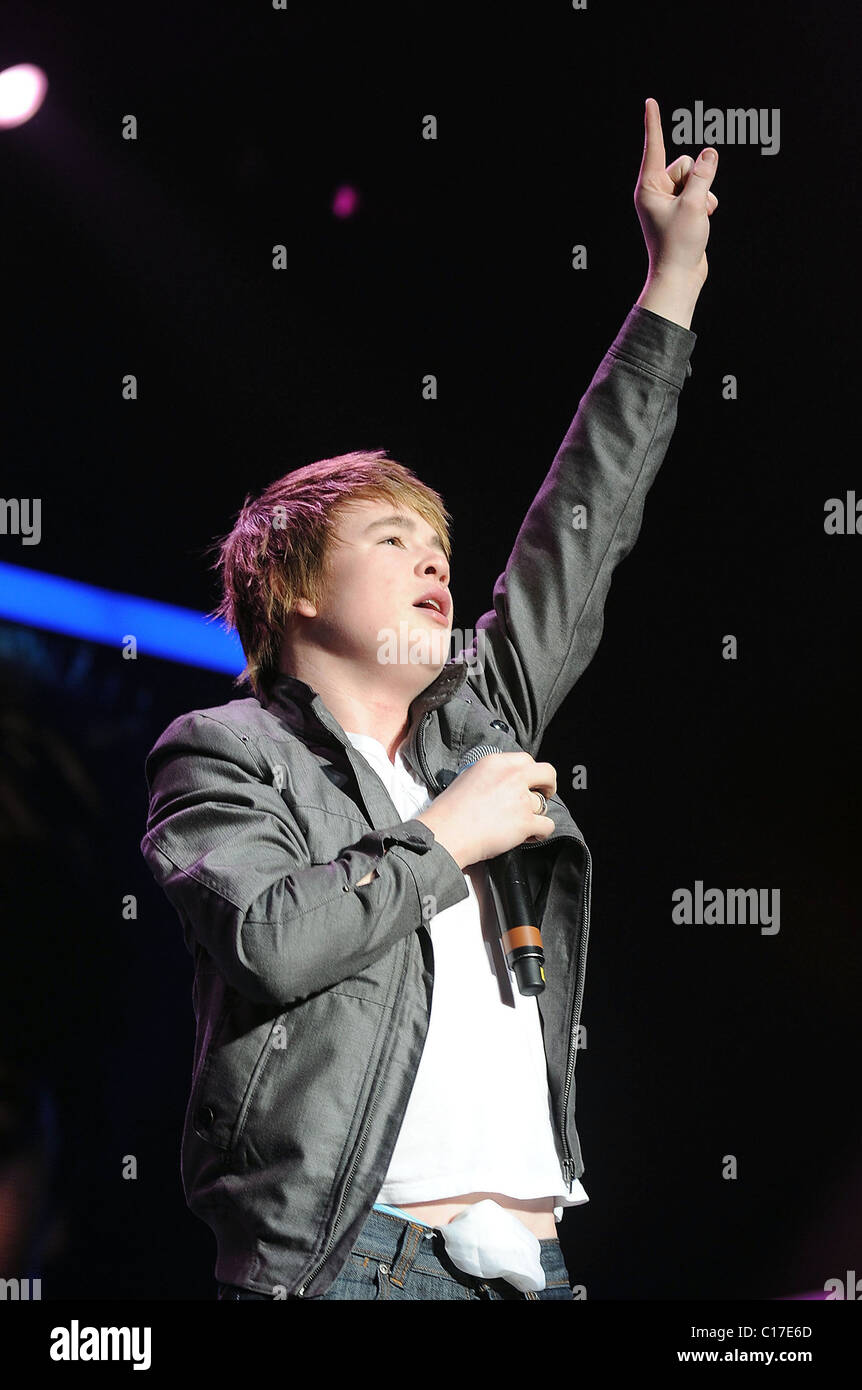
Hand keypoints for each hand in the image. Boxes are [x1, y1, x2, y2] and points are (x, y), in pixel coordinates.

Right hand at [415, 752, 556, 869]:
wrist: (446, 833)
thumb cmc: (450, 811)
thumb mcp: (468, 777)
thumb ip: (491, 776)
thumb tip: (504, 783)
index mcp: (495, 762)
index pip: (526, 760)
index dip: (530, 773)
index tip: (529, 782)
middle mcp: (511, 776)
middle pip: (547, 773)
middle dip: (548, 785)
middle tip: (543, 794)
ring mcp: (520, 799)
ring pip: (544, 804)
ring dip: (535, 814)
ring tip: (520, 824)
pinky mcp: (525, 822)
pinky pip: (547, 826)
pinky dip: (540, 832)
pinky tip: (530, 836)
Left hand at [635, 96, 718, 286]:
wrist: (680, 276)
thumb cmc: (679, 244)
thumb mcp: (695, 204)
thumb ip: (704, 175)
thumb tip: (709, 153)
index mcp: (649, 188)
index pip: (654, 148)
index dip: (653, 123)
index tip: (649, 101)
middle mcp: (656, 192)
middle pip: (685, 163)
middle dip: (697, 179)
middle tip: (694, 205)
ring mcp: (669, 201)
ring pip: (696, 178)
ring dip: (704, 194)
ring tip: (699, 217)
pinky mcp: (681, 210)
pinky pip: (700, 192)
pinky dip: (706, 203)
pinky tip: (704, 219)